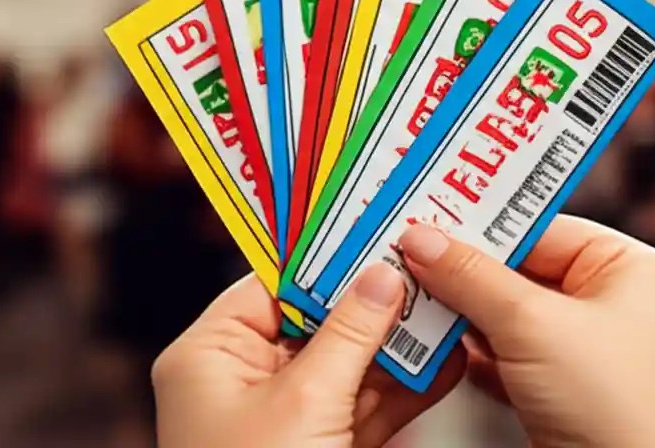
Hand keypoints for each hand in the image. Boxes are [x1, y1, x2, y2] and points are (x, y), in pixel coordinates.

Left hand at [152, 265, 462, 447]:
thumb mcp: (306, 402)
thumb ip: (349, 332)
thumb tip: (382, 278)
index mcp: (209, 355)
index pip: (271, 282)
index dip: (325, 254)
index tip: (374, 228)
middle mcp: (240, 379)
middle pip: (315, 317)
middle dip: (373, 297)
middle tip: (420, 262)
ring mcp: (282, 416)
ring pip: (346, 360)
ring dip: (396, 340)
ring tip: (444, 305)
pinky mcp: (317, 447)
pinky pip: (362, 403)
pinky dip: (401, 386)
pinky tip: (441, 362)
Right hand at [397, 216, 654, 447]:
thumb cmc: (616, 407)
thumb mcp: (533, 326)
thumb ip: (472, 277)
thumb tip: (423, 239)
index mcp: (623, 265)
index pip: (537, 225)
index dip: (479, 222)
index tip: (425, 216)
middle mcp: (605, 299)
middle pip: (515, 267)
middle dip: (461, 269)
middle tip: (406, 254)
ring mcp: (578, 345)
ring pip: (501, 311)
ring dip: (457, 309)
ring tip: (409, 295)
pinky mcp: (553, 385)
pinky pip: (500, 351)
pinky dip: (466, 349)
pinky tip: (430, 342)